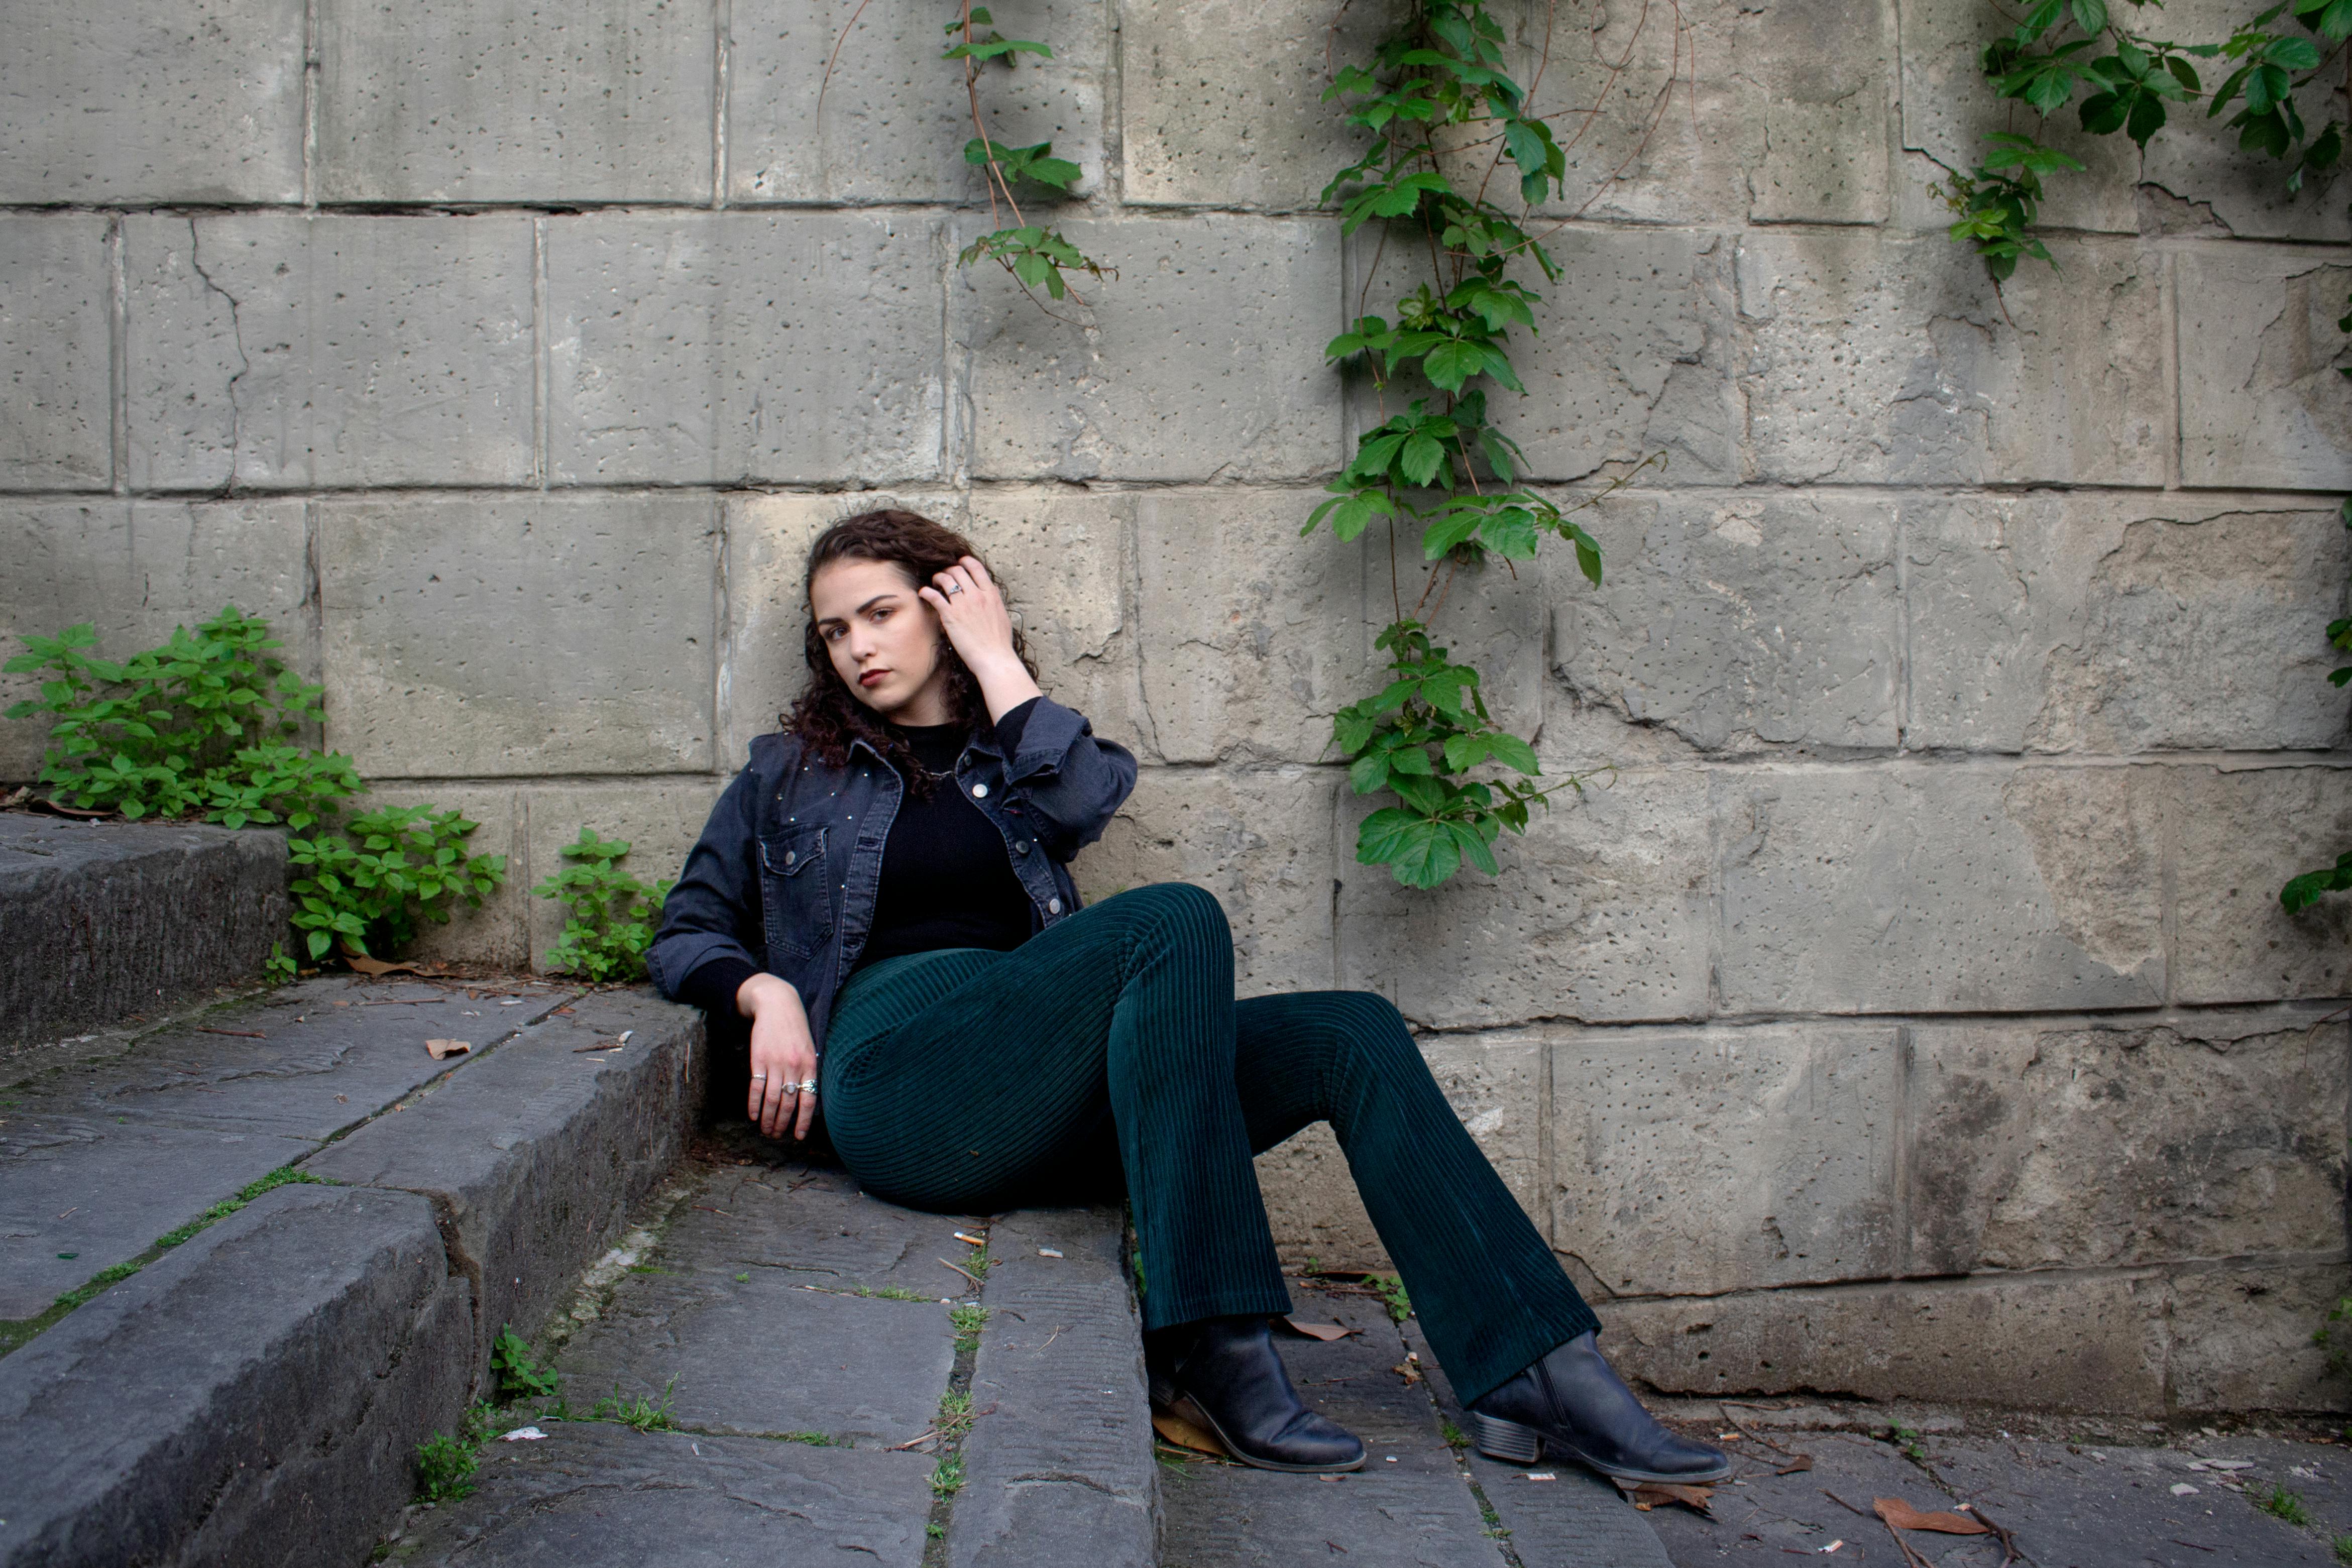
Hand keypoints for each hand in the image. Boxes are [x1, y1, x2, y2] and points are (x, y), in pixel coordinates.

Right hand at [738, 973, 817, 1140]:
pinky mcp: (759, 1059)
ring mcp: (775, 1063)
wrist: (777, 1004)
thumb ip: (808, 1071)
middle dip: (782, 1123)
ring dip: (768, 1118)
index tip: (798, 1136)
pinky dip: (754, 1104)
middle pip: (788, 1103)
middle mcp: (794, 1066)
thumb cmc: (795, 1028)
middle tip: (776, 1136)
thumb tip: (806, 1098)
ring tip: (765, 1131)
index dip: (803, 1121)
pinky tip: (752, 1115)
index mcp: (810, 1065)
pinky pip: (756, 1087)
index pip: (808, 1100)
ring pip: (772, 1099)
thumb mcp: (809, 1048)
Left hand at [917, 555, 1041, 722]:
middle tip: (945, 576)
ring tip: (935, 583)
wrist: (994, 658)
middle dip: (949, 570)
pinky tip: (923, 593)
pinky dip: (926, 591)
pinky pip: (934, 596)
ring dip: (938, 577)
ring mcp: (963, 604)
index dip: (965, 561)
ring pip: (946, 579)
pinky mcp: (950, 615)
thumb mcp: (1003, 617)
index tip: (959, 562)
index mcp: (991, 594)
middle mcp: (977, 595)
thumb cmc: (1000, 643)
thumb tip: (992, 596)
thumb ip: (995, 603)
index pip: (977, 567)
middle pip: (958, 570)